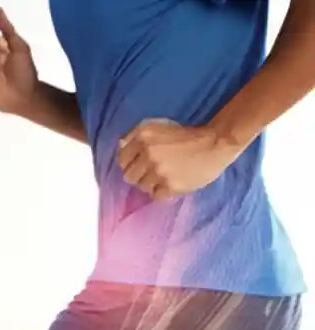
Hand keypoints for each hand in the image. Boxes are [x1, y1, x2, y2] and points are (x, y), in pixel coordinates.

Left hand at [117, 119, 244, 200]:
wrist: (216, 142)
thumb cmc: (186, 135)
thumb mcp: (158, 126)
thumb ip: (135, 135)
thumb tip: (120, 147)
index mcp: (143, 136)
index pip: (122, 160)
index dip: (131, 164)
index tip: (142, 164)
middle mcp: (148, 153)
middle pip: (129, 176)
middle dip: (140, 175)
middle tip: (154, 171)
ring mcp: (159, 170)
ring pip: (141, 187)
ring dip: (152, 184)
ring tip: (166, 176)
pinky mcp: (170, 185)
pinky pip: (156, 196)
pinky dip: (162, 192)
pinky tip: (172, 183)